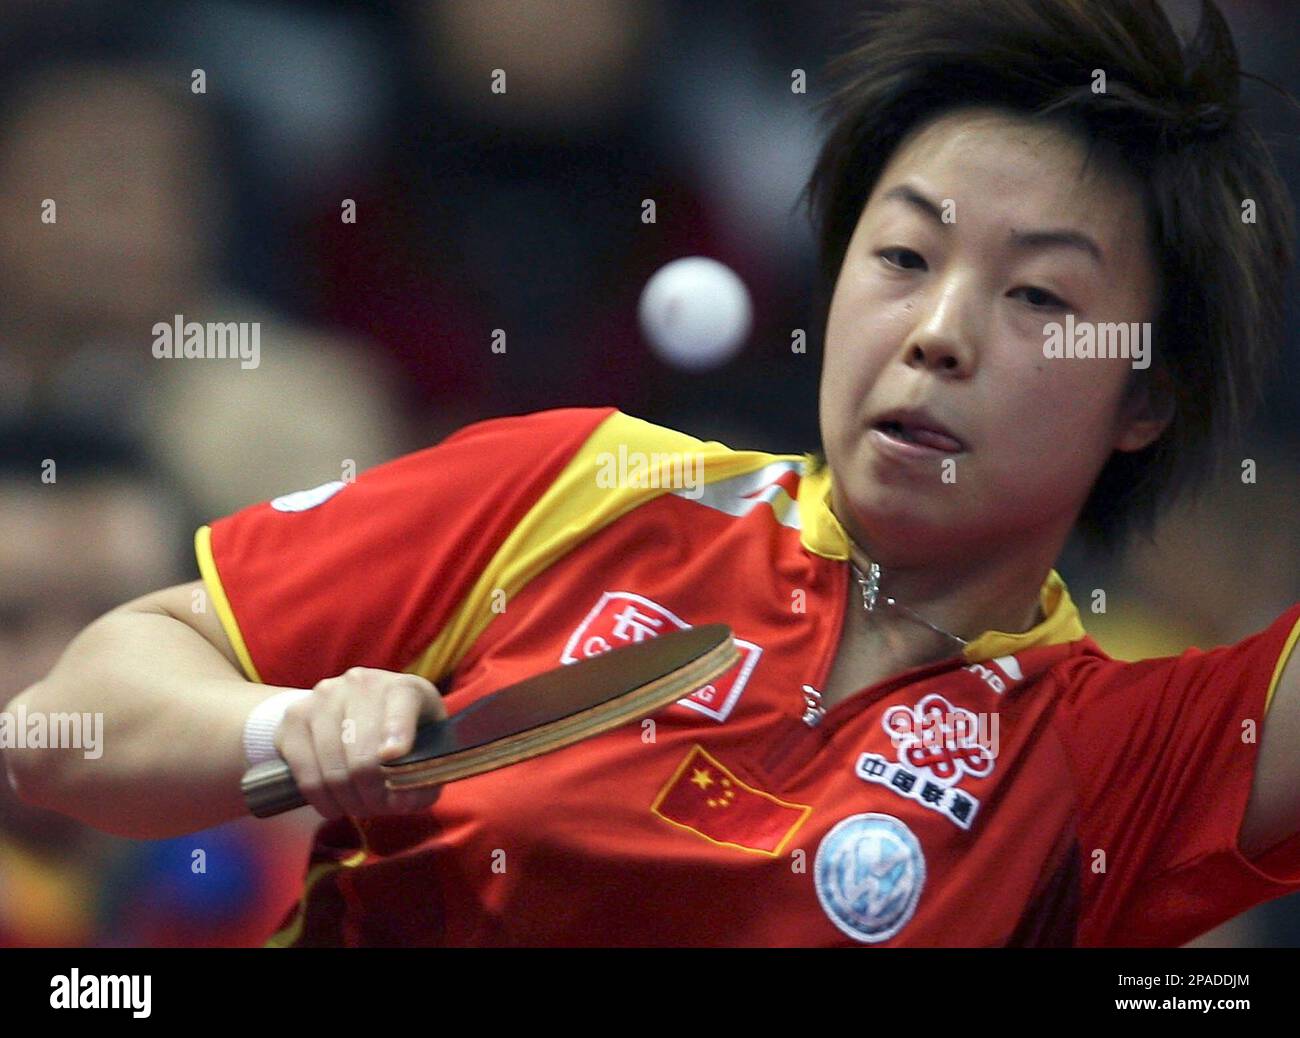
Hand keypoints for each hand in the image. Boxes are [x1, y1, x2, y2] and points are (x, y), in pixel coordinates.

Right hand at [274, 668, 447, 820]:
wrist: (351, 709)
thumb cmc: (399, 734)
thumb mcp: (427, 746)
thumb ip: (424, 774)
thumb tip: (404, 799)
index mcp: (403, 687)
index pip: (402, 703)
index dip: (397, 730)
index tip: (392, 756)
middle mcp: (361, 683)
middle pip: (364, 751)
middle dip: (375, 793)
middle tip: (381, 807)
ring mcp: (324, 697)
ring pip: (333, 767)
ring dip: (349, 800)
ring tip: (361, 807)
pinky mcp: (295, 716)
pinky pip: (305, 772)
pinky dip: (322, 799)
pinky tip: (336, 804)